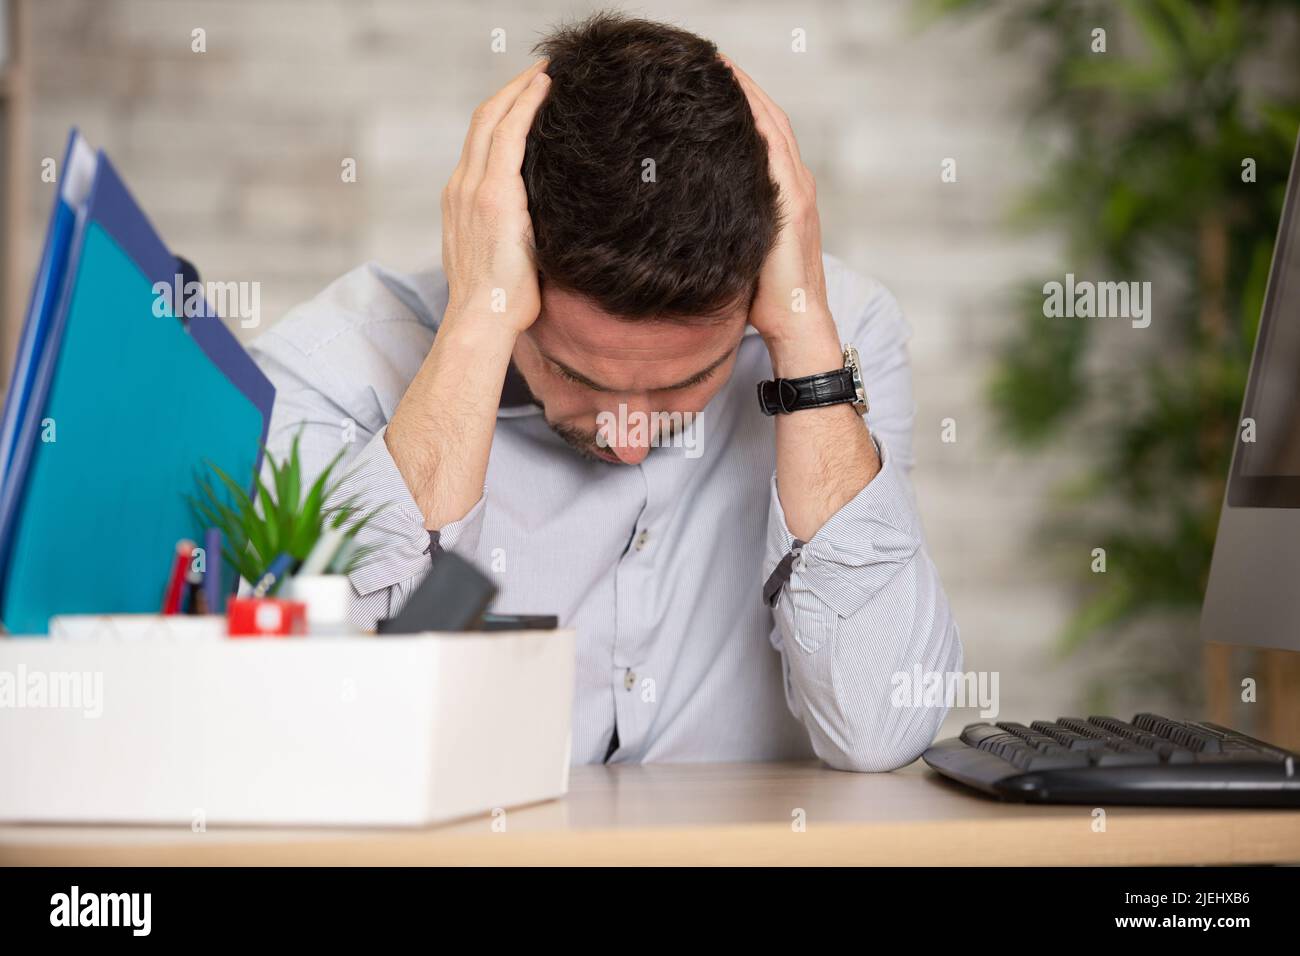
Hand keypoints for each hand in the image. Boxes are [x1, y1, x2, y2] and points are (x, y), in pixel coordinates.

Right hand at [441, 60, 550, 336]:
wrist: (482, 321)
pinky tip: (545, 89)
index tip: (524, 99)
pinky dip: (526, 106)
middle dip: (510, 90)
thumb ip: (511, 233)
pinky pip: (509, 135)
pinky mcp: (493, 195)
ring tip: (547, 73)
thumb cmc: (499, 305)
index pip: (478, 144)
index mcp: (460, 201)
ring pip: (493, 120)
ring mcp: (474, 189)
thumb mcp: (501, 259)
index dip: (500, 114)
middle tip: (540, 72)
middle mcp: (460, 187)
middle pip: (482, 121)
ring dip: (520, 90)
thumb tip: (541, 233)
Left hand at [723, 58, 839, 375]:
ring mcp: (796, 190)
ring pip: (771, 123)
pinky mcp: (792, 204)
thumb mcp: (737, 250)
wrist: (797, 324)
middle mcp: (794, 183)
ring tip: (715, 63)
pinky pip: (773, 149)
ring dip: (745, 90)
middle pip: (767, 116)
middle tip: (706, 56)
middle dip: (739, 83)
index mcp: (783, 191)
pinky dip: (756, 119)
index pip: (761, 131)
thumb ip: (720, 224)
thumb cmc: (764, 299)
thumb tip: (675, 217)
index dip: (738, 100)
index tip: (707, 77)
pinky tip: (733, 100)